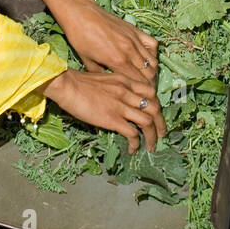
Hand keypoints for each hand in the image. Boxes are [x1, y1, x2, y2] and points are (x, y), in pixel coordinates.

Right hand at [43, 69, 166, 153]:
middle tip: (162, 134)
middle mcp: (128, 92)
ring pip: (148, 122)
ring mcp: (121, 106)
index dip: (157, 105)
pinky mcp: (112, 119)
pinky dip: (136, 143)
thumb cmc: (80, 81)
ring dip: (153, 137)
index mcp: (126, 81)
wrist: (67, 85)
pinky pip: (132, 133)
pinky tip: (132, 149)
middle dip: (161, 124)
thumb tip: (120, 100)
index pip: (151, 92)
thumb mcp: (105, 79)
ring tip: (151, 146)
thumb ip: (117, 87)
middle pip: (155, 108)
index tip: (156, 115)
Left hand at [52, 0, 158, 85]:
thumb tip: (110, 85)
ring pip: (153, 60)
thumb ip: (101, 75)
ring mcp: (133, 39)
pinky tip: (146, 57)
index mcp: (117, 61)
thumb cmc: (80, 37)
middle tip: (144, 89)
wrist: (80, 13)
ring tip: (146, 77)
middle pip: (149, 73)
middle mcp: (129, 50)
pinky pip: (152, 44)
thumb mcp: (87, 61)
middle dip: (149, 84)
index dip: (141, 92)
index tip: (140, 97)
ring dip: (151, 71)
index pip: (138, 82)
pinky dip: (152, 53)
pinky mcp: (135, 29)